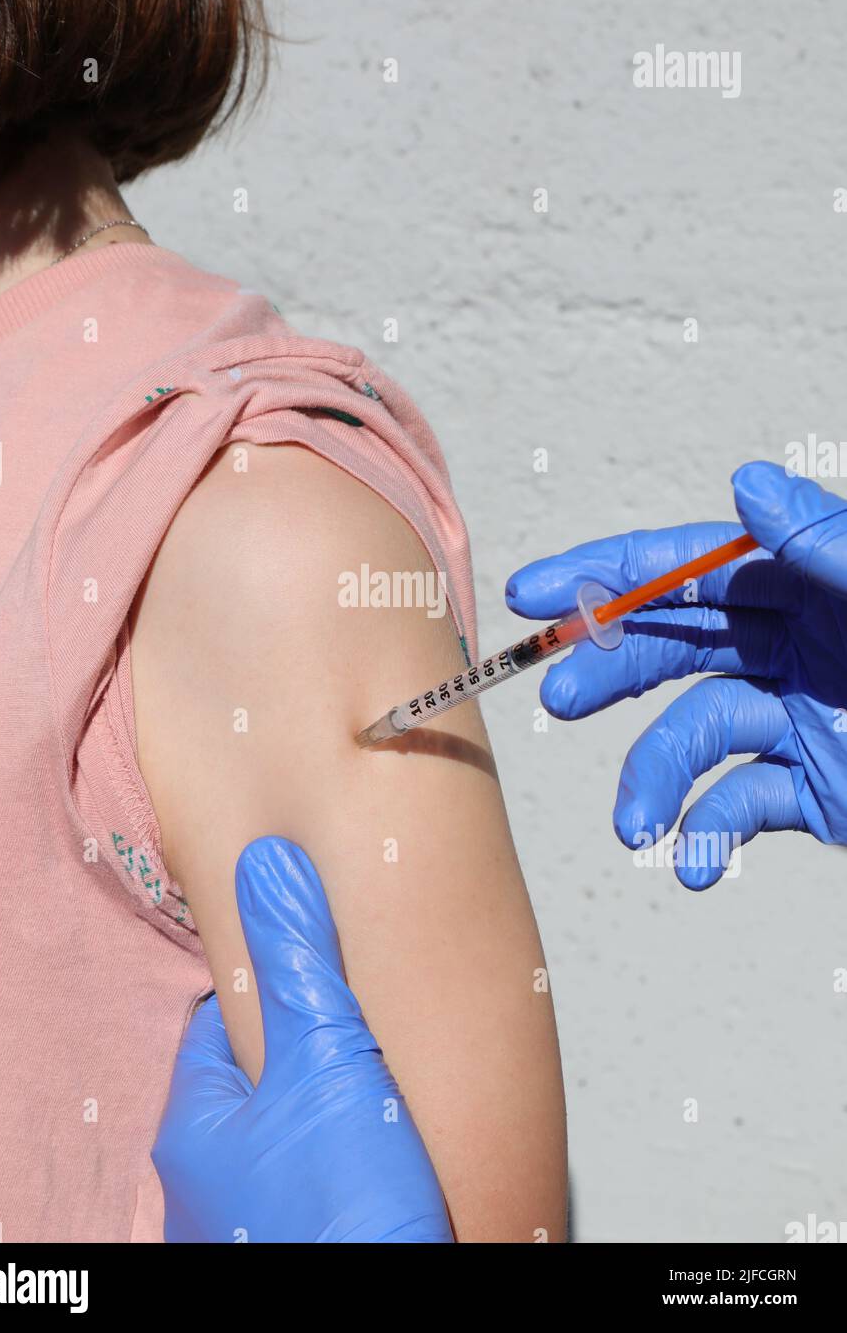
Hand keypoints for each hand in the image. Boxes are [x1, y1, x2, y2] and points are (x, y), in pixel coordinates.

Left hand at [152, 835, 452, 1241]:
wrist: (398, 1291)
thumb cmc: (348, 1219)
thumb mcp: (329, 1063)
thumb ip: (300, 964)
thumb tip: (269, 866)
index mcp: (197, 1126)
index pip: (224, 1022)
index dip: (281, 994)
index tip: (324, 978)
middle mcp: (204, 1186)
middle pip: (254, 1087)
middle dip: (307, 1060)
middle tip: (364, 1042)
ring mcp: (240, 1229)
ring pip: (282, 1144)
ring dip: (326, 1120)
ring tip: (381, 1104)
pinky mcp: (284, 1249)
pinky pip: (307, 1190)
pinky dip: (340, 1171)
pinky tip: (381, 1169)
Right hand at [505, 461, 846, 889]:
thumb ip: (830, 544)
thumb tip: (747, 487)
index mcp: (806, 586)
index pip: (689, 568)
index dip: (608, 574)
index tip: (535, 593)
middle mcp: (792, 646)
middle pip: (672, 647)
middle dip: (611, 672)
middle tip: (559, 698)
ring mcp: (798, 719)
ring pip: (695, 737)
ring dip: (654, 781)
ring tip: (635, 827)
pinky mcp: (812, 790)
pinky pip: (740, 807)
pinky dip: (710, 837)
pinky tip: (700, 867)